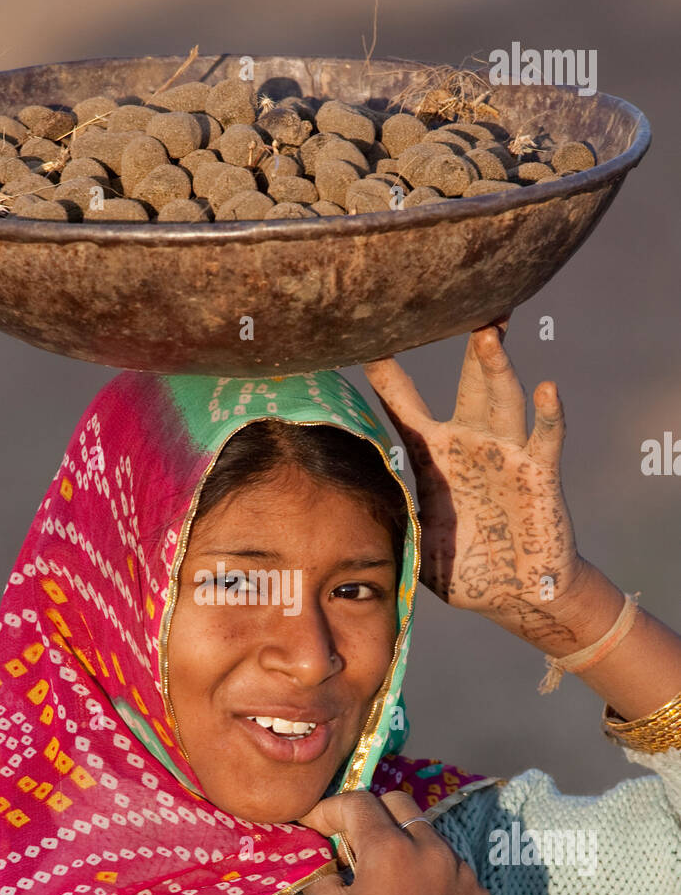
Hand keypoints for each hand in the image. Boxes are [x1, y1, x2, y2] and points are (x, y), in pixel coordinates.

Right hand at [298, 790, 492, 894]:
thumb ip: (324, 869)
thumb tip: (326, 851)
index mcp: (389, 850)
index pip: (357, 803)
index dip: (330, 810)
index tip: (317, 825)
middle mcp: (431, 850)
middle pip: (399, 805)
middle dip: (371, 815)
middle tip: (353, 842)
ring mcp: (462, 873)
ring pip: (428, 836)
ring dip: (404, 845)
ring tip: (388, 879)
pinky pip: (451, 869)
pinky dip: (430, 876)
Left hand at [364, 321, 588, 644]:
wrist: (519, 594)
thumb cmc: (470, 571)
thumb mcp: (419, 553)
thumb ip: (392, 536)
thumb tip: (348, 538)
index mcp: (437, 458)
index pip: (406, 408)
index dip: (388, 374)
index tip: (370, 335)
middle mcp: (472, 445)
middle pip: (467, 383)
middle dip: (463, 343)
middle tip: (457, 300)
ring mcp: (508, 454)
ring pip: (501, 399)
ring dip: (495, 368)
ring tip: (487, 335)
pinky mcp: (539, 475)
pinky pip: (545, 439)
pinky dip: (548, 415)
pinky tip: (547, 390)